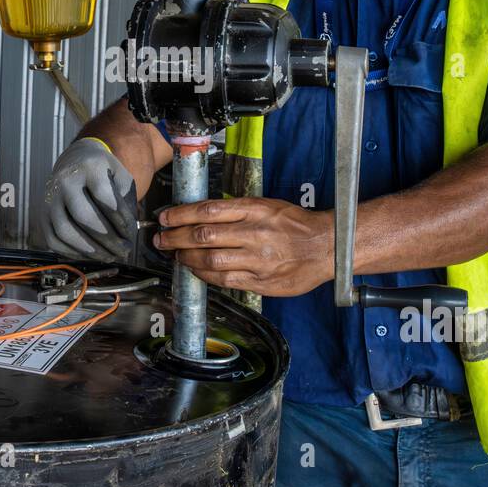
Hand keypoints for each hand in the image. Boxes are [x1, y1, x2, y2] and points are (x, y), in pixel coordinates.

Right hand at [37, 138, 137, 261]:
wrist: (76, 159)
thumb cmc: (103, 172)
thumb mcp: (120, 176)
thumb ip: (126, 201)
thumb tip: (126, 235)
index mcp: (89, 167)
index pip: (104, 197)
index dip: (120, 220)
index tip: (131, 235)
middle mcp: (65, 180)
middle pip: (83, 216)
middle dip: (107, 239)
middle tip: (124, 251)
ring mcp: (50, 198)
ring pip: (65, 231)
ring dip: (90, 250)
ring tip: (109, 256)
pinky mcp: (42, 213)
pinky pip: (53, 239)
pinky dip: (72, 252)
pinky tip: (90, 255)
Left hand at [153, 198, 333, 296]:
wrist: (326, 246)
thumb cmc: (295, 224)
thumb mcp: (267, 205)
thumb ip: (237, 210)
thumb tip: (202, 214)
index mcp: (255, 210)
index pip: (209, 210)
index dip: (181, 214)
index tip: (165, 217)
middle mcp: (254, 233)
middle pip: (204, 235)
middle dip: (175, 237)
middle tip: (161, 239)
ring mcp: (257, 259)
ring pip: (211, 260)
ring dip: (186, 258)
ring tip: (174, 255)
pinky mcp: (261, 281)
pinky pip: (225, 280)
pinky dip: (205, 275)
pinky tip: (195, 270)